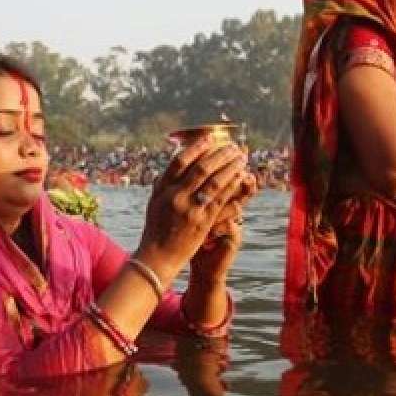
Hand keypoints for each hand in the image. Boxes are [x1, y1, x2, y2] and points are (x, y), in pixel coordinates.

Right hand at [137, 140, 246, 275]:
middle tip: (232, 146)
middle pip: (201, 168)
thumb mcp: (154, 204)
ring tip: (241, 157)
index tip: (209, 138)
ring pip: (214, 181)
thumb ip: (161, 185)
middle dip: (219, 154)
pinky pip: (221, 199)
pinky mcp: (203, 221)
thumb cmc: (156, 229)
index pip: (179, 162)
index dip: (196, 147)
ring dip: (230, 166)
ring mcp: (190, 209)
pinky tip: (241, 176)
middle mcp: (176, 196)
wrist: (158, 256)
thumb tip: (168, 168)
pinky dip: (231, 185)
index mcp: (162, 189)